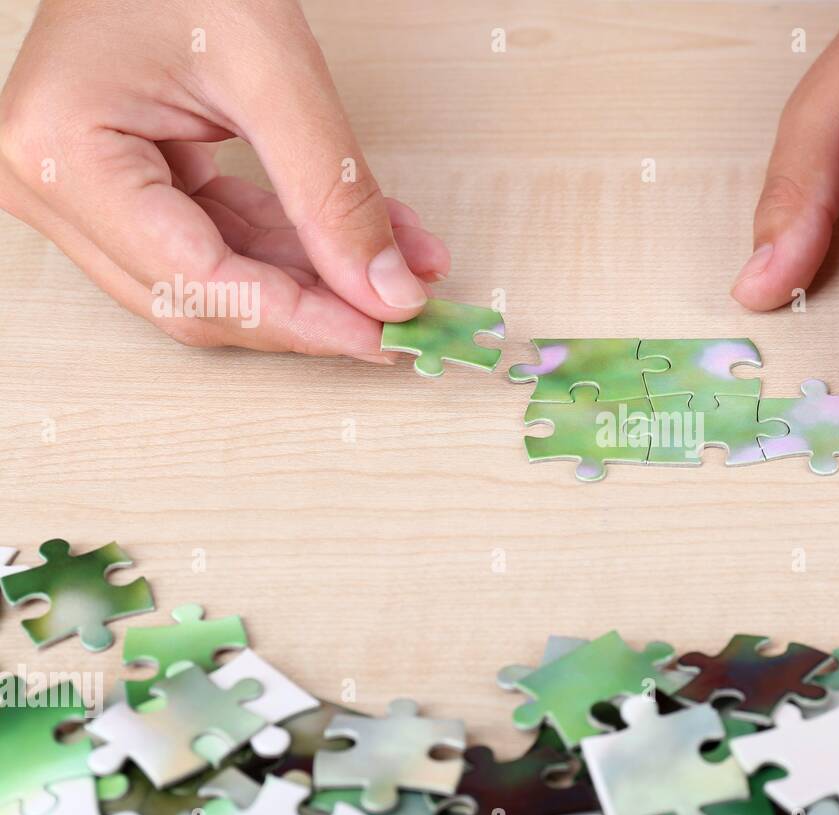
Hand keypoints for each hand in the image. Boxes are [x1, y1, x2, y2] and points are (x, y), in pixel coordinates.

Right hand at [0, 0, 445, 361]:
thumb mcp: (272, 70)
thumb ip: (332, 191)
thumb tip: (386, 289)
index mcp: (63, 155)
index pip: (197, 281)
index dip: (300, 319)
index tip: (382, 333)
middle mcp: (53, 186)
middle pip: (200, 299)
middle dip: (312, 311)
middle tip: (399, 314)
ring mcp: (83, 191)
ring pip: (214, 284)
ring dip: (313, 285)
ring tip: (398, 273)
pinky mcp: (124, 186)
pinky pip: (216, 245)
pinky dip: (292, 250)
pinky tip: (360, 248)